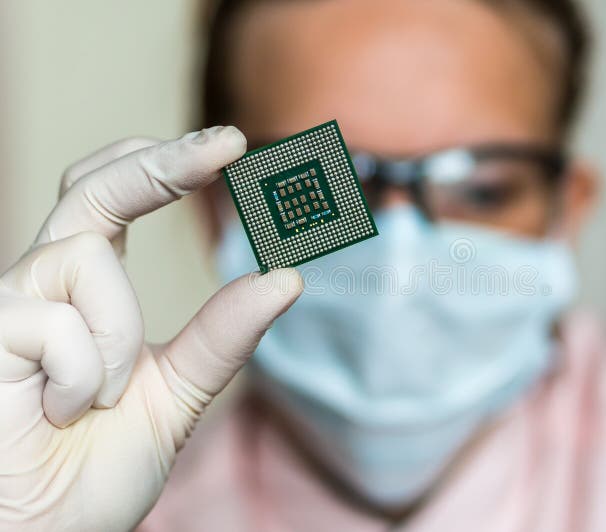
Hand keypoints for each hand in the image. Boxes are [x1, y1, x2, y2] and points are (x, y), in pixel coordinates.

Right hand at [0, 127, 302, 531]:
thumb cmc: (90, 472)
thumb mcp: (176, 396)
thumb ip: (221, 338)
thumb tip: (287, 277)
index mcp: (86, 293)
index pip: (113, 199)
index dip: (164, 163)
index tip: (231, 144)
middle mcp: (43, 286)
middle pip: (91, 188)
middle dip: (158, 161)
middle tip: (225, 145)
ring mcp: (7, 308)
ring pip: (85, 257)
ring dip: (119, 335)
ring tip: (102, 400)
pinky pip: (57, 322)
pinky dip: (85, 375)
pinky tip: (60, 412)